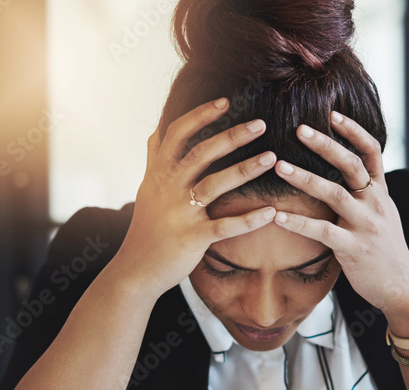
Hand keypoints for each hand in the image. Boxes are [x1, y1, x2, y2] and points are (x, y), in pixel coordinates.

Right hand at [112, 98, 278, 299]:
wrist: (136, 269)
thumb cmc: (146, 228)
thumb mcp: (145, 189)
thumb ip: (153, 159)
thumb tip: (156, 131)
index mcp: (159, 173)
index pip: (178, 134)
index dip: (201, 115)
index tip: (225, 101)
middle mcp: (168, 189)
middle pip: (201, 153)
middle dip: (232, 136)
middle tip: (261, 124)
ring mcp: (180, 213)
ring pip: (214, 185)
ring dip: (245, 169)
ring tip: (272, 158)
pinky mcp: (192, 238)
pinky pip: (225, 226)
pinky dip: (250, 219)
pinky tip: (272, 212)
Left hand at [272, 111, 408, 330]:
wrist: (403, 288)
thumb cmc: (386, 251)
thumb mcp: (383, 215)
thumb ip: (368, 193)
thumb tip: (350, 172)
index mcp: (381, 193)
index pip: (372, 151)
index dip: (354, 130)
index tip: (332, 113)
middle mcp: (375, 204)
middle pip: (351, 165)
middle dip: (325, 145)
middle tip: (299, 129)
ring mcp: (366, 225)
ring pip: (335, 193)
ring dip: (305, 178)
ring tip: (279, 166)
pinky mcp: (354, 248)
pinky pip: (322, 231)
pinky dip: (298, 222)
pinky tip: (277, 215)